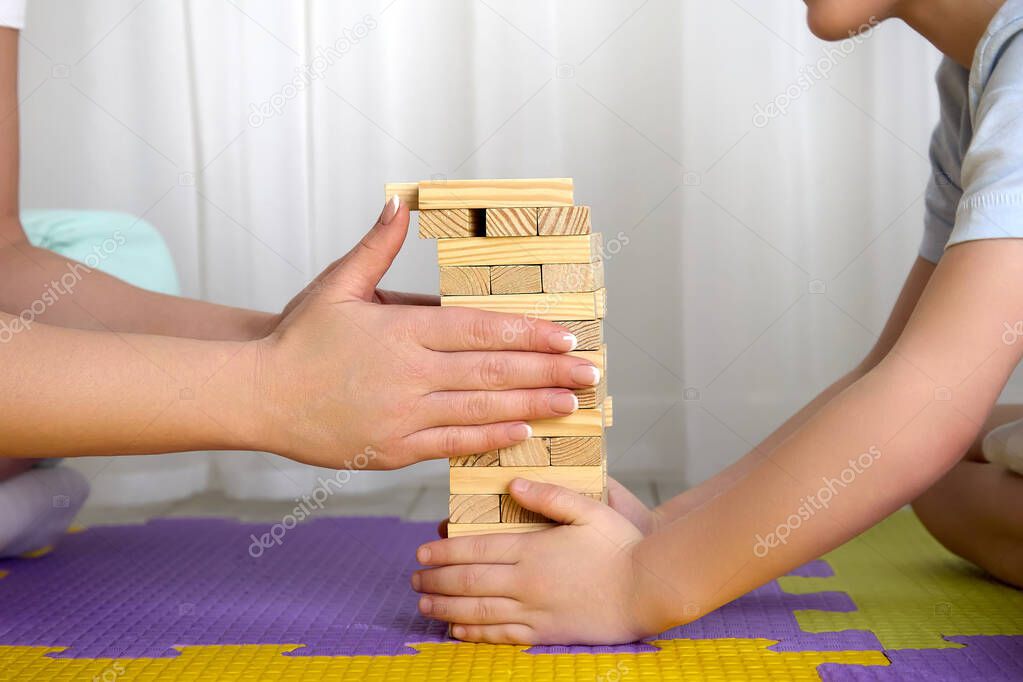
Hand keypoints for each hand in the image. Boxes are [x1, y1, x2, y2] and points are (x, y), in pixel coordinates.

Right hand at [252, 197, 601, 469]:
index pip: (478, 329)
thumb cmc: (298, 338)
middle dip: (547, 370)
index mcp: (399, 330)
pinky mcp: (391, 450)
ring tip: (572, 401)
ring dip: (532, 405)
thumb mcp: (336, 285)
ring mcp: (400, 415)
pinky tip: (524, 431)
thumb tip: (400, 202)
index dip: (527, 333)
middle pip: (490, 372)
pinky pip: (450, 445)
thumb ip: (375, 247)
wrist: (256, 396)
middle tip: (591, 372)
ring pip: (479, 410)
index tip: (567, 335)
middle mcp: (406, 373)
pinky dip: (489, 438)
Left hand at [412, 479, 671, 644]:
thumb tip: (512, 483)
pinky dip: (474, 633)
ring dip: (446, 607)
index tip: (422, 552)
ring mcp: (535, 611)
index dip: (445, 552)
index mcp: (532, 550)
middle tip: (414, 578)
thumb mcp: (589, 509)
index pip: (476, 550)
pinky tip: (457, 629)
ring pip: (478, 611)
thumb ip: (548, 495)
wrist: (650, 589)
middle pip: (469, 582)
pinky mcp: (547, 633)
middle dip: (437, 580)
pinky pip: (501, 636)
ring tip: (424, 603)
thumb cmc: (622, 545)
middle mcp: (527, 583)